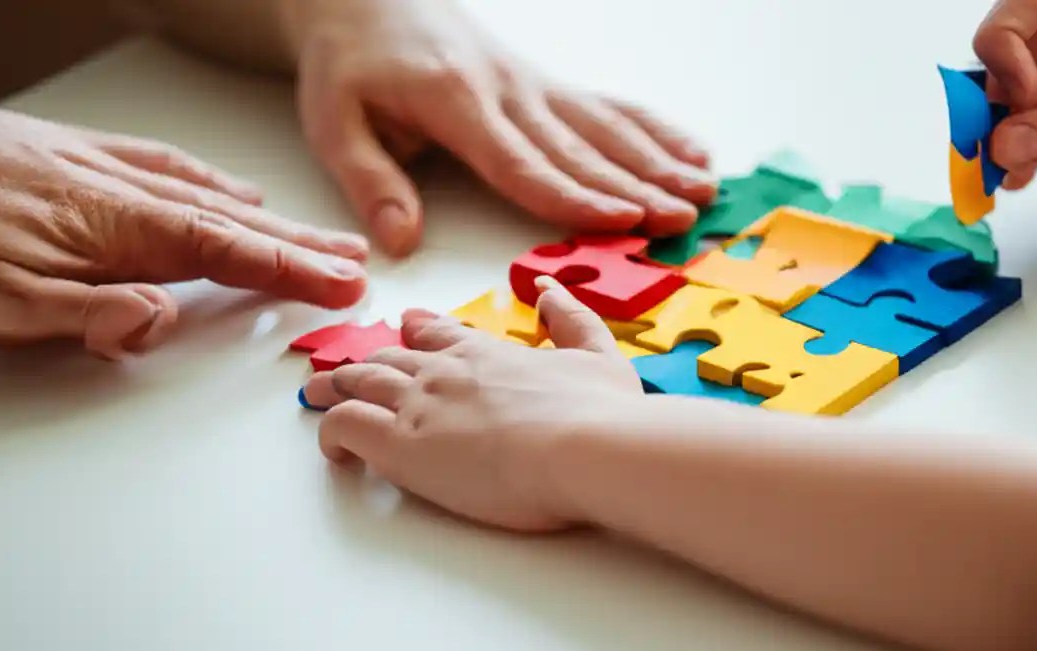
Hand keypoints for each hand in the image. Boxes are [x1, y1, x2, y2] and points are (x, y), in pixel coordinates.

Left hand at [0, 105, 368, 357]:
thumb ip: (83, 315)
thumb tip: (158, 319)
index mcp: (114, 227)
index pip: (225, 251)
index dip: (289, 271)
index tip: (342, 284)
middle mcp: (118, 189)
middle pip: (230, 221)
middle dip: (297, 245)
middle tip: (353, 262)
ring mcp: (98, 167)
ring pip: (204, 194)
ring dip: (265, 217)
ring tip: (312, 235)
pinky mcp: (70, 155)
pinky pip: (163, 166)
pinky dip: (208, 183)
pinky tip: (222, 187)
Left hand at [283, 0, 715, 256]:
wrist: (369, 1)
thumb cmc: (350, 68)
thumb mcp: (333, 124)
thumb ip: (371, 183)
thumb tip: (403, 241)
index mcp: (456, 103)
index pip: (523, 162)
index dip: (574, 196)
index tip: (621, 219)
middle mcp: (508, 92)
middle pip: (579, 149)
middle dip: (636, 184)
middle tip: (682, 215)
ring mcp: (534, 85)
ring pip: (605, 125)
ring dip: (658, 159)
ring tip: (703, 188)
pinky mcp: (546, 84)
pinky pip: (607, 105)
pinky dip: (653, 128)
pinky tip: (691, 148)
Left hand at [304, 277, 642, 531]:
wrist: (589, 447)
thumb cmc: (601, 410)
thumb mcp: (598, 353)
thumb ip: (572, 318)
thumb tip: (552, 289)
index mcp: (486, 350)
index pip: (435, 333)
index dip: (415, 331)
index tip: (405, 329)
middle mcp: (443, 369)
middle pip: (386, 357)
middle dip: (364, 364)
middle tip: (346, 373)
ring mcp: (417, 403)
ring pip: (354, 383)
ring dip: (334, 389)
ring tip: (320, 398)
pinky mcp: (399, 445)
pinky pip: (342, 426)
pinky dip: (330, 433)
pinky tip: (336, 451)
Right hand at [973, 0, 1036, 188]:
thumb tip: (1009, 145)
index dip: (1009, 41)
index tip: (1015, 98)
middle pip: (1022, 40)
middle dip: (998, 92)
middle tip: (986, 144)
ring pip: (1024, 82)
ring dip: (1005, 127)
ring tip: (1003, 171)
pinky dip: (1025, 144)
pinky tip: (1021, 172)